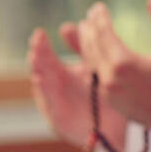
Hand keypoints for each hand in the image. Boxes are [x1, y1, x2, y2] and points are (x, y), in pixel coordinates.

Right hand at [29, 23, 124, 150]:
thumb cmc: (99, 92)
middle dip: (37, 58)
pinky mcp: (58, 122)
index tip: (40, 33)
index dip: (40, 45)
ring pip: (43, 89)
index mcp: (57, 72)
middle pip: (40, 69)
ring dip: (40, 76)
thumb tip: (65, 26)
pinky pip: (51, 110)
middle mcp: (52, 87)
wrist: (114, 125)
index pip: (44, 55)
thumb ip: (81, 47)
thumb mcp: (91, 66)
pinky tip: (45, 87)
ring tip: (37, 64)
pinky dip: (47, 99)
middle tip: (36, 46)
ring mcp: (53, 104)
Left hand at [75, 0, 150, 143]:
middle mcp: (112, 81)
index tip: (98, 6)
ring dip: (87, 46)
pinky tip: (95, 56)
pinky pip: (96, 81)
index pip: (103, 33)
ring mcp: (111, 96)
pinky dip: (93, 64)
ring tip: (87, 32)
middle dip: (89, 29)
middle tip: (90, 16)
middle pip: (92, 48)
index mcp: (125, 64)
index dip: (99, 17)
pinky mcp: (115, 105)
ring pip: (90, 65)